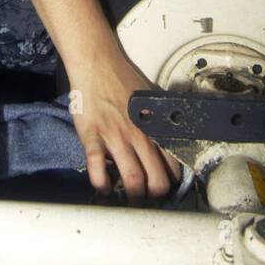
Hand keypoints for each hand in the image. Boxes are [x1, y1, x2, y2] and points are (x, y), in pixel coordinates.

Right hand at [68, 50, 183, 204]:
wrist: (97, 63)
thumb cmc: (122, 78)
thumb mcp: (151, 99)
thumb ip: (159, 121)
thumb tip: (169, 138)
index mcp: (155, 127)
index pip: (172, 167)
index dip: (169, 184)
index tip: (162, 190)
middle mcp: (139, 135)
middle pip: (156, 180)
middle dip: (153, 198)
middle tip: (147, 201)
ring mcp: (115, 137)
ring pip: (132, 179)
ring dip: (132, 197)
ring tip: (127, 200)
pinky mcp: (92, 136)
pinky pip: (98, 169)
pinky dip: (101, 184)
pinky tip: (103, 187)